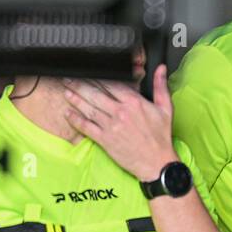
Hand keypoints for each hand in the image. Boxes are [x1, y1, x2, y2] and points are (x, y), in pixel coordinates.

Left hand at [63, 65, 177, 181]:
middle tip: (70, 79)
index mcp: (133, 102)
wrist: (157, 162)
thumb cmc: (161, 137)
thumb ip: (160, 86)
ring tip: (66, 91)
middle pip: (95, 94)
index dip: (98, 77)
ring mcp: (111, 126)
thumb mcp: (165, 108)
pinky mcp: (105, 140)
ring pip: (88, 108)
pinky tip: (68, 114)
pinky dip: (76, 120)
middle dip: (80, 85)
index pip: (111, 84)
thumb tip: (160, 69)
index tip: (90, 73)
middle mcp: (120, 112)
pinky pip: (86, 127)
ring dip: (75, 99)